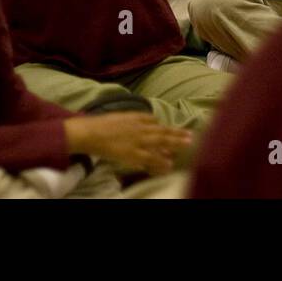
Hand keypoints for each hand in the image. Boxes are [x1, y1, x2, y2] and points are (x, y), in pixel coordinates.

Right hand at [64, 113, 190, 174]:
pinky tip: (168, 165)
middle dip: (177, 134)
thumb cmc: (102, 124)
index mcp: (136, 118)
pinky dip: (160, 162)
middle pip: (162, 132)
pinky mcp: (133, 154)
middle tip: (191, 136)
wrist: (91, 133)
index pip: (154, 122)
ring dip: (174, 145)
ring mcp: (138, 142)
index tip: (177, 130)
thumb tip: (152, 119)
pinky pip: (150, 159)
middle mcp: (140, 129)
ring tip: (186, 146)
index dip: (166, 127)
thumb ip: (136, 117)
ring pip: (160, 144)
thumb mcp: (121, 115)